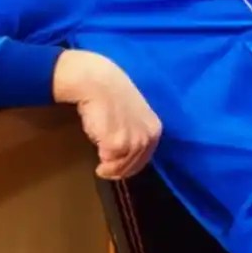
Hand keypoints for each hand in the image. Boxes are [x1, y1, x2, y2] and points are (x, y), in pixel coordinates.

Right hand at [53, 50, 161, 179]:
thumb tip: (129, 149)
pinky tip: (97, 158)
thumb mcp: (133, 114)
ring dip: (110, 168)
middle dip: (120, 170)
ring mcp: (134, 141)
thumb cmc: (111, 94)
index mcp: (154, 129)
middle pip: (134, 165)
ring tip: (101, 166)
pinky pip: (109, 162)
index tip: (119, 166)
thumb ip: (136, 130)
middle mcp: (148, 136)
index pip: (145, 157)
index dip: (131, 165)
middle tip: (106, 171)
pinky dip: (102, 163)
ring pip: (122, 167)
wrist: (96, 82)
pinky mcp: (117, 144)